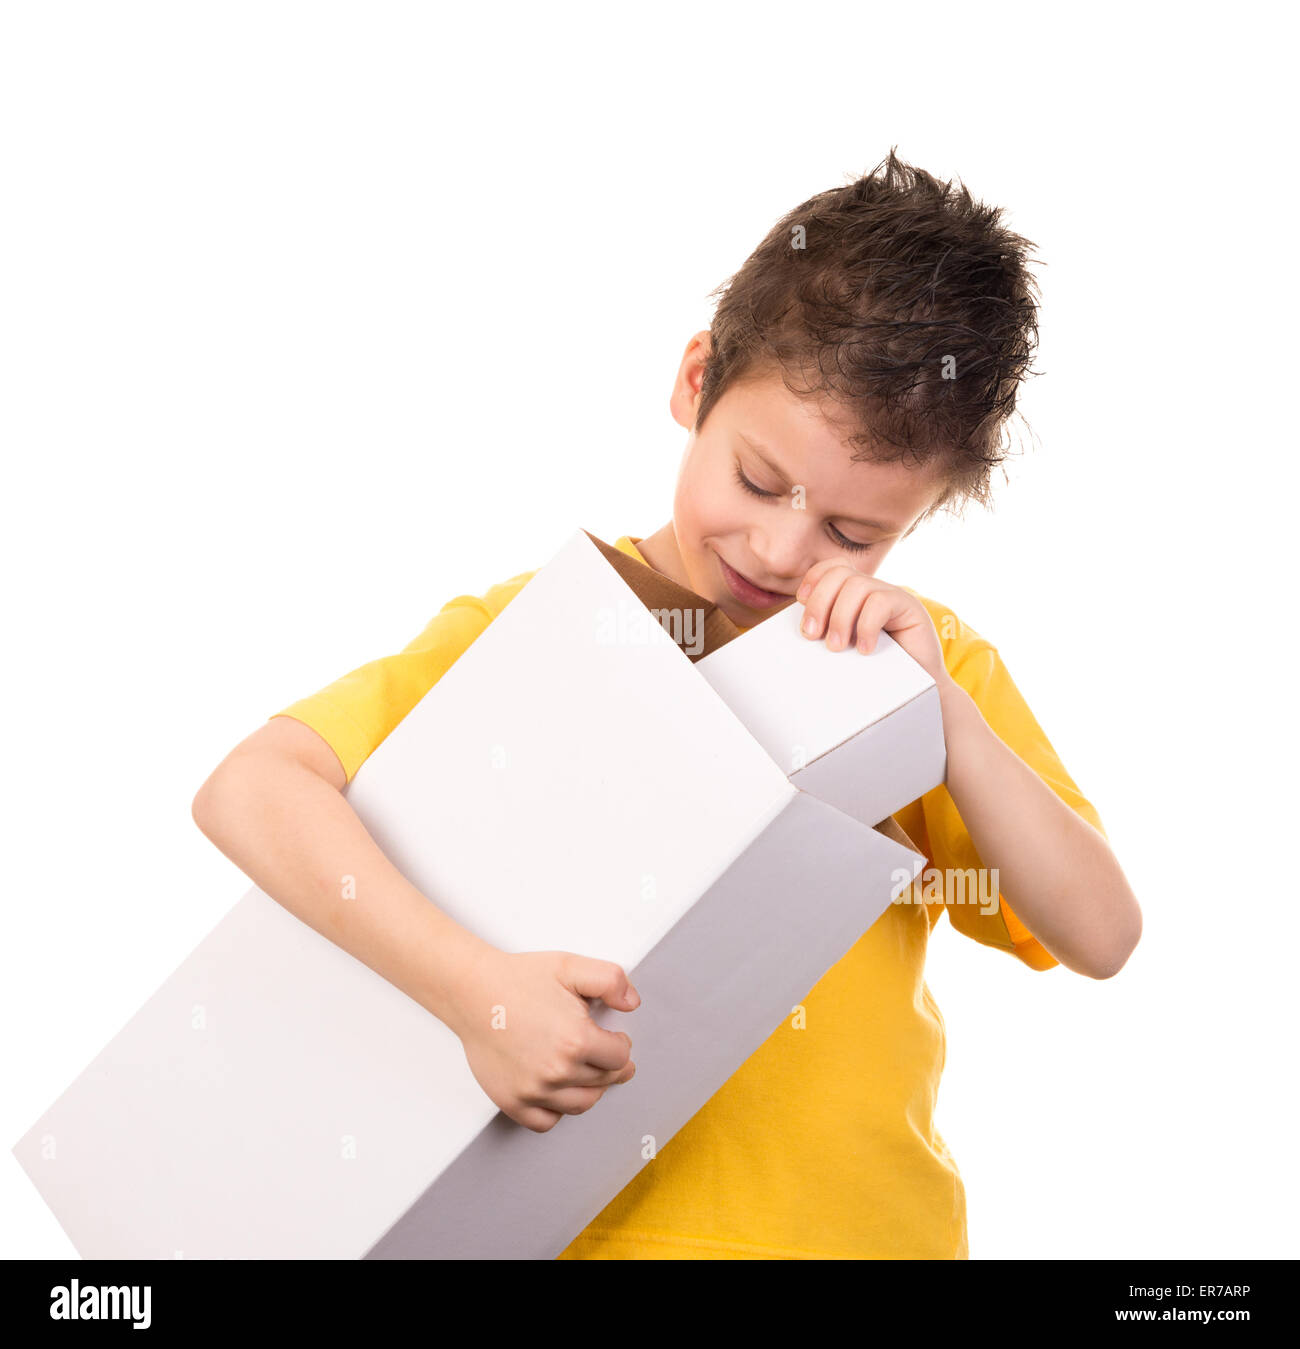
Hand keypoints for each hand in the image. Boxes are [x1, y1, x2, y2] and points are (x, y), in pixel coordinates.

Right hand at [448, 947, 638, 1133]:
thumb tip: (632, 1003)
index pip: (620, 1058)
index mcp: (576, 1040)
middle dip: (611, 1067)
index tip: (617, 1040)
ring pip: (581, 1104)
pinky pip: (546, 1122)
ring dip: (591, 1089)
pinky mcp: (512, 1101)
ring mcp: (533, 1091)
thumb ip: (610, 980)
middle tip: (609, 1058)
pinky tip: (558, 1092)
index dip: (622, 1046)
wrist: (473, 992)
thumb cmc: (518, 979)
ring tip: (588, 1073)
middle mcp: (557, 1071)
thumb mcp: (571, 967)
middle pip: (603, 1082)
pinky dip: (557, 1111)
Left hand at [795, 560, 948, 687]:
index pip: (832, 568)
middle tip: (812, 635)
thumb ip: (825, 633)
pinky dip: (866, 626)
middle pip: (840, 573)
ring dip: (840, 617)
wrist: (917, 691)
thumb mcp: (843, 648)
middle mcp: (873, 590)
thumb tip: (802, 631)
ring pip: (858, 585)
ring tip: (837, 646)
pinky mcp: (911, 607)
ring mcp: (892, 596)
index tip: (800, 602)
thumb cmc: (876, 673)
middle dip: (819, 602)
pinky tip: (865, 649)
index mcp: (854, 595)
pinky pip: (881, 602)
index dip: (813, 578)